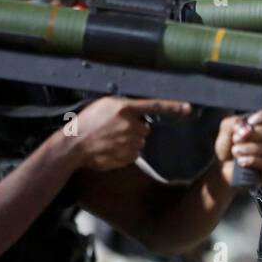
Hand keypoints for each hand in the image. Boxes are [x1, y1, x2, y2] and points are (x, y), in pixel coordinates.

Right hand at [66, 97, 191, 171]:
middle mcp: (131, 125)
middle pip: (145, 128)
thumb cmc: (87, 122)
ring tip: (109, 139)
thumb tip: (139, 112)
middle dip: (134, 129)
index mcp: (125, 108)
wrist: (73, 145)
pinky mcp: (128, 157)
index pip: (155, 106)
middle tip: (115, 129)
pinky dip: (125, 152)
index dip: (173, 107)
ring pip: (139, 142)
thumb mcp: (104, 105)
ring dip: (129, 141)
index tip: (189, 108)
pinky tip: (110, 149)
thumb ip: (124, 106)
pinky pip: (133, 154)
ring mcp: (130, 142)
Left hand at [214, 107, 261, 185]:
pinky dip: (250, 160)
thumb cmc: (228, 149)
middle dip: (250, 135)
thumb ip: (233, 123)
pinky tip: (241, 162)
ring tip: (235, 151)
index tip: (250, 122)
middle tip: (235, 140)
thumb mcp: (226, 131)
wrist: (223, 170)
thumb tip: (246, 127)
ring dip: (246, 149)